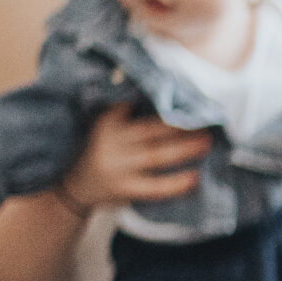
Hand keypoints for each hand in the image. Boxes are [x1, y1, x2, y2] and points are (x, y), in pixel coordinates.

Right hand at [58, 103, 209, 211]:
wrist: (74, 187)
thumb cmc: (100, 150)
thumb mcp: (106, 127)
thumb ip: (128, 114)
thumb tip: (168, 96)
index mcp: (107, 121)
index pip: (133, 105)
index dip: (158, 99)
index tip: (182, 92)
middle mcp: (111, 142)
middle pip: (151, 131)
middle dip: (180, 125)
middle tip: (207, 118)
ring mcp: (117, 167)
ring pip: (156, 155)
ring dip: (184, 149)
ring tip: (207, 142)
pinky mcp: (124, 188)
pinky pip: (154, 186)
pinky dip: (176, 183)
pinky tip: (195, 178)